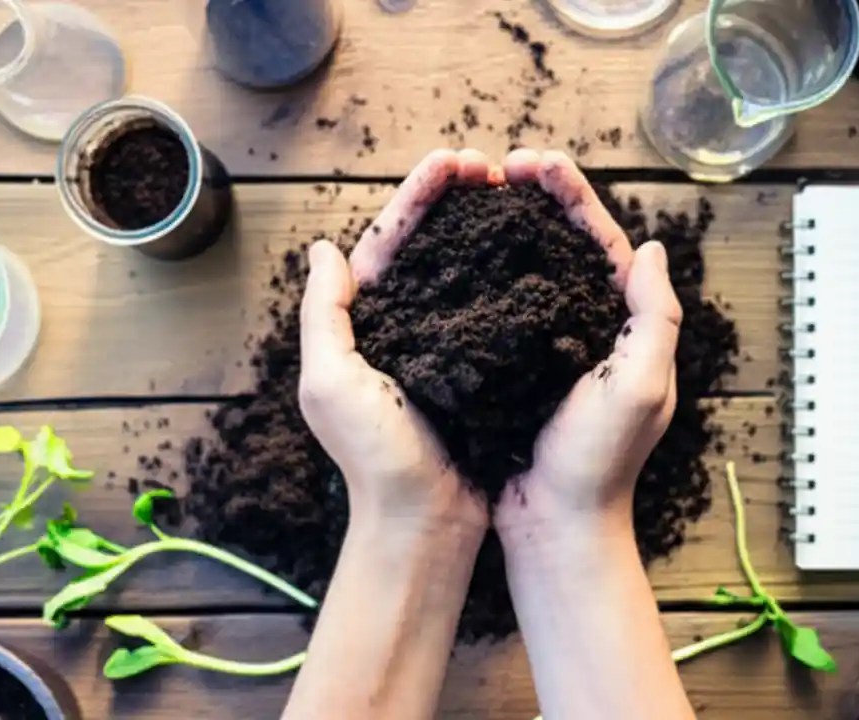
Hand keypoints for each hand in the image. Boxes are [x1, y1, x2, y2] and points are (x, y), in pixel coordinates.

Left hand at [298, 149, 499, 532]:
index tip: (456, 160)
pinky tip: (535, 251)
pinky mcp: (478, 369)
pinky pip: (492, 310)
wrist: (427, 523)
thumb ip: (325, 315)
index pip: (386, 242)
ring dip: (484, 229)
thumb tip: (322, 249)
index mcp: (364, 324)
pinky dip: (509, 276)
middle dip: (455, 199)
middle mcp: (402, 328)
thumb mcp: (333, 383)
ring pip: (463, 271)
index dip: (419, 195)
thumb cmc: (377, 458)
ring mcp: (442, 347)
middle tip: (492, 165)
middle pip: (427, 247)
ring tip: (515, 193)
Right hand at [494, 150, 682, 536]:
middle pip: (565, 244)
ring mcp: (551, 345)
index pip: (602, 240)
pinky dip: (483, 273)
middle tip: (497, 165)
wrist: (555, 523)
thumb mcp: (641, 385)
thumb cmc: (600, 460)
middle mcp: (590, 327)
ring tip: (475, 194)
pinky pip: (500, 306)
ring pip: (530, 269)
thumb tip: (652, 248)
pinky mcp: (514, 365)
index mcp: (625, 324)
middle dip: (536, 198)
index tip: (533, 162)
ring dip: (507, 227)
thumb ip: (657, 317)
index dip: (570, 194)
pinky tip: (454, 253)